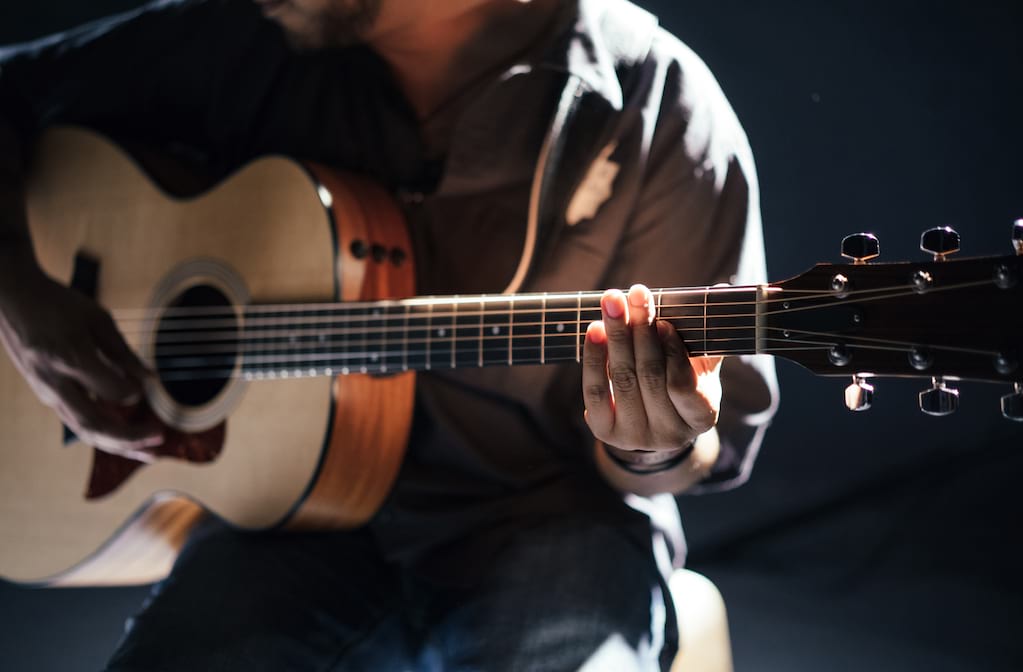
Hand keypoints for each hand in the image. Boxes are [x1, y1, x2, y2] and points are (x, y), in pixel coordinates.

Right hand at [0, 261, 162, 459]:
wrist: (12, 299)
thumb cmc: (58, 304)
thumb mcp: (97, 319)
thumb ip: (123, 352)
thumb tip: (151, 380)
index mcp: (70, 358)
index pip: (111, 391)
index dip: (134, 392)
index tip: (149, 386)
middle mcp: (55, 382)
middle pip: (94, 424)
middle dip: (130, 438)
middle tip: (160, 439)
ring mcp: (47, 392)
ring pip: (84, 430)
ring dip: (119, 445)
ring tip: (149, 452)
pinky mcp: (47, 396)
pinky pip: (77, 422)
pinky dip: (105, 434)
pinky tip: (127, 439)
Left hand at [582, 284, 721, 463]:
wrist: (652, 421)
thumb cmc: (682, 382)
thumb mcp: (701, 365)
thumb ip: (707, 334)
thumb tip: (722, 290)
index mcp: (701, 417)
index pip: (683, 386)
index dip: (672, 353)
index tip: (664, 322)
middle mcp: (669, 434)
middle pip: (649, 376)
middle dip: (641, 330)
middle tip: (636, 293)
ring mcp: (635, 436)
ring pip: (622, 379)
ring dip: (616, 336)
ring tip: (612, 302)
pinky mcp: (606, 432)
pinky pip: (595, 392)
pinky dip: (594, 358)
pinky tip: (595, 329)